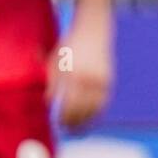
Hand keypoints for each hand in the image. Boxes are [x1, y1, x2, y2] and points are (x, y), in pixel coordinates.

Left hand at [48, 14, 112, 130]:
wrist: (93, 30)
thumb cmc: (69, 45)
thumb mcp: (55, 60)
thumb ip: (51, 80)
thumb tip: (49, 102)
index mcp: (70, 72)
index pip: (64, 101)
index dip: (60, 115)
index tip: (55, 122)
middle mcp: (86, 77)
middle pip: (78, 108)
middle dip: (70, 121)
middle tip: (64, 128)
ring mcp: (99, 80)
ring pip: (92, 109)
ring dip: (84, 121)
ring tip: (75, 128)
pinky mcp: (108, 81)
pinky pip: (102, 103)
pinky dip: (96, 113)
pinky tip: (88, 118)